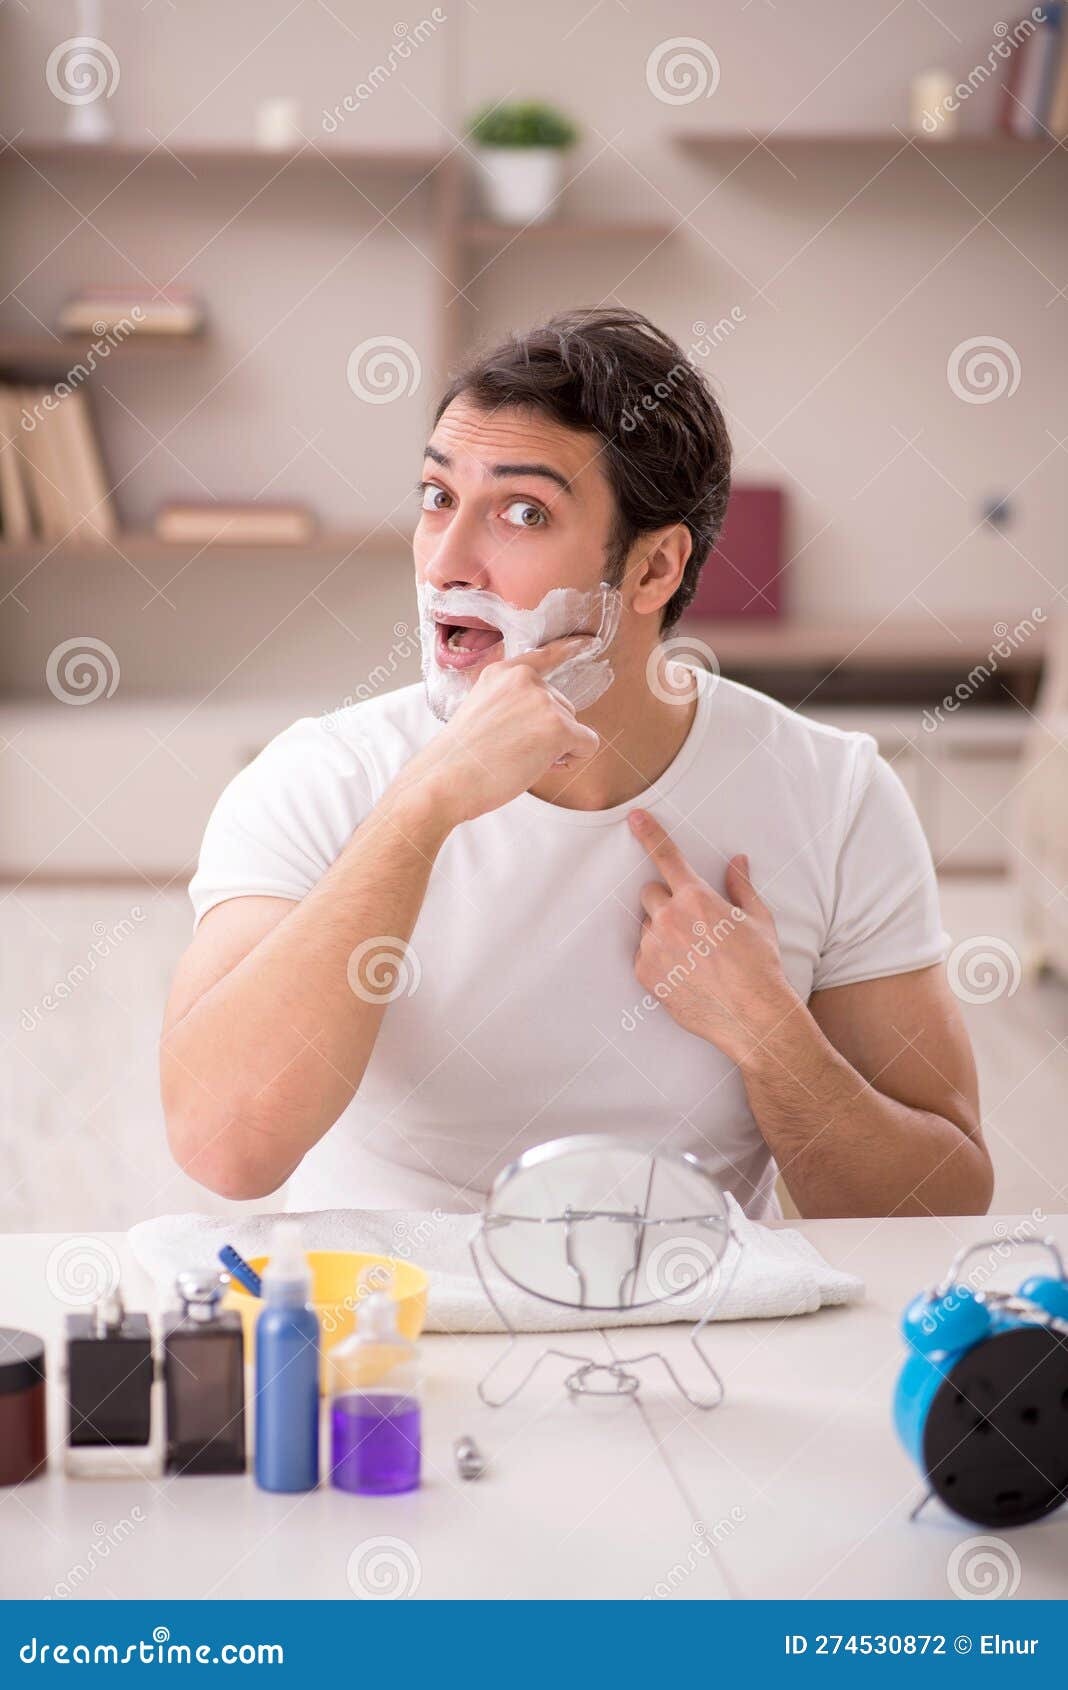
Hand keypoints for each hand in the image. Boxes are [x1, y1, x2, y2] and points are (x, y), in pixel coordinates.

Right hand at [400, 636, 600, 825]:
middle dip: (549, 733)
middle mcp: (524, 680)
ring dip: (557, 749)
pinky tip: (542, 767)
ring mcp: (542, 700)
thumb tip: (545, 719)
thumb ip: (511, 703)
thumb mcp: (480, 712)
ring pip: (575, 727)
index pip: (544, 655)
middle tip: (514, 751)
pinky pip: (587, 744)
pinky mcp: (558, 726)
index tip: (589, 641)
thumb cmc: (459, 759)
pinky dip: (573, 760)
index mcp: (502, 673)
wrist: (445, 780)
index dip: (570, 648)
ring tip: (519, 760)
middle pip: (563, 706)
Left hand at [629, 809, 801, 1065]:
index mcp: (696, 898)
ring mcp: (654, 947)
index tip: (634, 816)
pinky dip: (658, 959)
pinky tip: (684, 973)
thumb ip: (741, 886)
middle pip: (650, 893)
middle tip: (691, 924)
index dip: (649, 832)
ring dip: (662, 932)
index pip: (666, 856)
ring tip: (693, 956)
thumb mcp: (759, 920)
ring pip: (647, 926)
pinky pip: (643, 954)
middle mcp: (670, 918)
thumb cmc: (760, 966)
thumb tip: (736, 860)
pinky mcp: (645, 973)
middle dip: (666, 901)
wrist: (752, 1016)